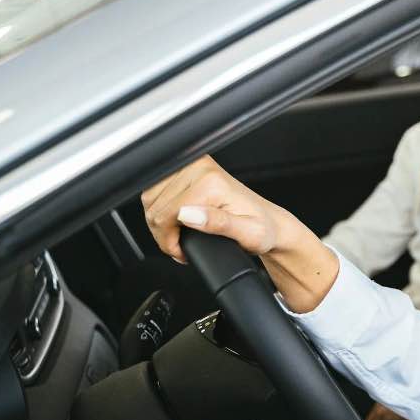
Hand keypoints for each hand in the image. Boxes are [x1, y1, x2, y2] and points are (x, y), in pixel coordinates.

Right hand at [140, 155, 337, 312]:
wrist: (269, 222)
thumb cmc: (261, 229)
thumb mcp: (248, 234)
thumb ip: (219, 224)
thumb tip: (188, 215)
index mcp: (212, 183)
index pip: (166, 214)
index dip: (169, 240)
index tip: (181, 252)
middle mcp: (200, 169)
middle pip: (155, 207)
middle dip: (163, 234)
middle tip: (181, 247)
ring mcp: (192, 166)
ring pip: (150, 199)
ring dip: (160, 223)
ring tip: (180, 236)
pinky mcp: (187, 169)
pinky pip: (155, 191)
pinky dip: (160, 210)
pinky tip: (176, 222)